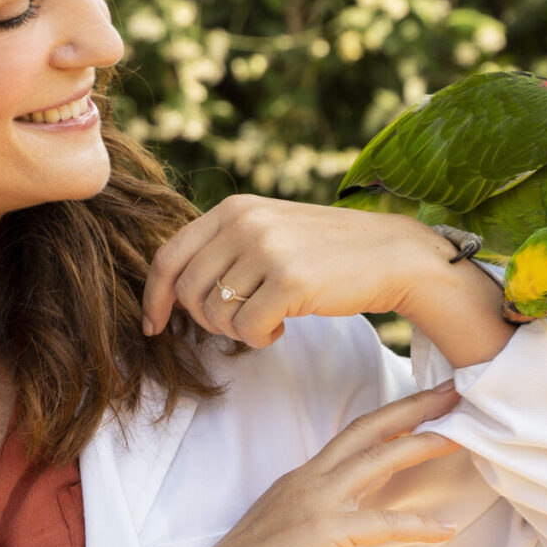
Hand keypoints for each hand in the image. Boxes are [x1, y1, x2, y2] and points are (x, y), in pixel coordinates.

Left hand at [140, 197, 433, 346]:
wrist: (393, 255)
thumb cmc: (326, 253)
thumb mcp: (269, 231)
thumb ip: (224, 246)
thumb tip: (170, 289)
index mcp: (233, 208)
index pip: (169, 256)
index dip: (154, 296)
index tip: (154, 324)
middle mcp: (244, 223)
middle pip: (187, 291)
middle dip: (206, 320)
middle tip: (240, 321)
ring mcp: (266, 250)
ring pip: (215, 314)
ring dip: (237, 330)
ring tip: (269, 319)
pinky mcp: (289, 281)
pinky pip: (247, 329)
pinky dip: (261, 338)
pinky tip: (285, 326)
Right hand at [147, 384, 462, 546]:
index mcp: (302, 486)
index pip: (351, 443)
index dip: (388, 424)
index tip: (421, 409)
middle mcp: (309, 483)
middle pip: (367, 432)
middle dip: (412, 409)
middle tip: (451, 392)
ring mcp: (314, 503)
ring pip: (376, 460)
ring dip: (420, 442)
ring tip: (458, 431)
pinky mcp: (322, 532)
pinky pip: (381, 523)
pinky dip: (416, 525)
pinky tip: (446, 528)